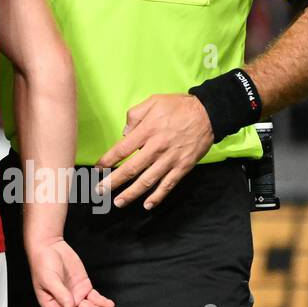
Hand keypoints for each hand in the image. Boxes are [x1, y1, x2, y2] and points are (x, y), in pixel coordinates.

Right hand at [26, 236, 116, 306]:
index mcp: (52, 305)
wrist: (50, 246)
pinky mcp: (83, 287)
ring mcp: (75, 295)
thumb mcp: (49, 278)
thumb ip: (60, 293)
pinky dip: (103, 302)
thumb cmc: (43, 262)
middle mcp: (65, 303)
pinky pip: (95, 298)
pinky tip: (110, 304)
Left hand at [96, 94, 213, 208]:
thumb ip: (134, 115)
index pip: (121, 149)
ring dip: (132, 193)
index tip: (98, 168)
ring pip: (148, 180)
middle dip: (113, 182)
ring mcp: (170, 159)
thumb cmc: (178, 106)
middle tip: (100, 191)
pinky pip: (168, 184)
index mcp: (147, 131)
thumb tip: (124, 133)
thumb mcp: (153, 102)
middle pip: (131, 169)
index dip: (108, 160)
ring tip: (118, 202)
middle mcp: (156, 148)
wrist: (209, 113)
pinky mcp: (183, 167)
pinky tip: (147, 204)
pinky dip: (158, 196)